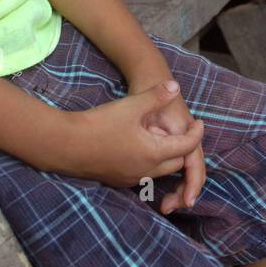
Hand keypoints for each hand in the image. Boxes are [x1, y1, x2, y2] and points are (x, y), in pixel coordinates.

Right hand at [64, 80, 204, 195]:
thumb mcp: (131, 106)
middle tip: (185, 132)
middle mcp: (147, 170)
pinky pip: (144, 174)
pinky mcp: (118, 180)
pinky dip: (150, 163)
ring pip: (160, 170)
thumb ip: (156, 96)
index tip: (199, 122)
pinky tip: (140, 148)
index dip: (197, 133)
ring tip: (163, 138)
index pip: (187, 146)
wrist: (66, 145)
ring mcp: (132, 178)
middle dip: (184, 147)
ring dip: (166, 156)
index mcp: (154, 152)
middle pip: (177, 162)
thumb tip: (175, 86)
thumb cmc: (99, 124)